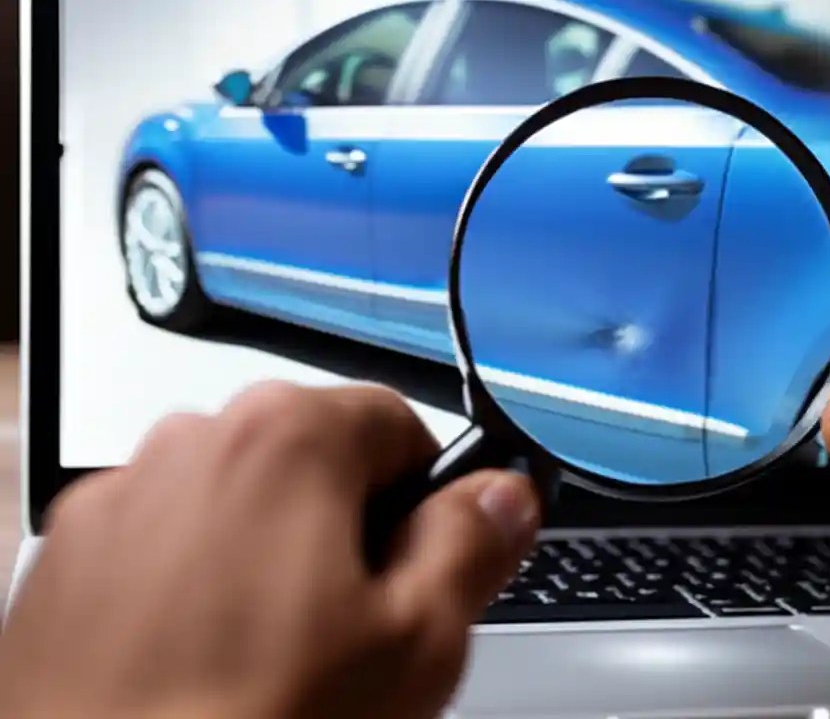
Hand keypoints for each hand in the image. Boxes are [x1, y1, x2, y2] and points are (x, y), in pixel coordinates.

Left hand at [0, 382, 540, 718]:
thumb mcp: (415, 643)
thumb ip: (474, 545)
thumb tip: (501, 500)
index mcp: (285, 441)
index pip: (400, 422)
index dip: (431, 498)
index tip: (429, 559)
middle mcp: (190, 447)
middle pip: (314, 462)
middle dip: (349, 531)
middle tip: (359, 630)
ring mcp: (118, 503)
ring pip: (238, 507)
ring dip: (269, 560)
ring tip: (278, 659)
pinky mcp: (69, 565)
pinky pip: (164, 549)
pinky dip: (194, 590)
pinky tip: (211, 666)